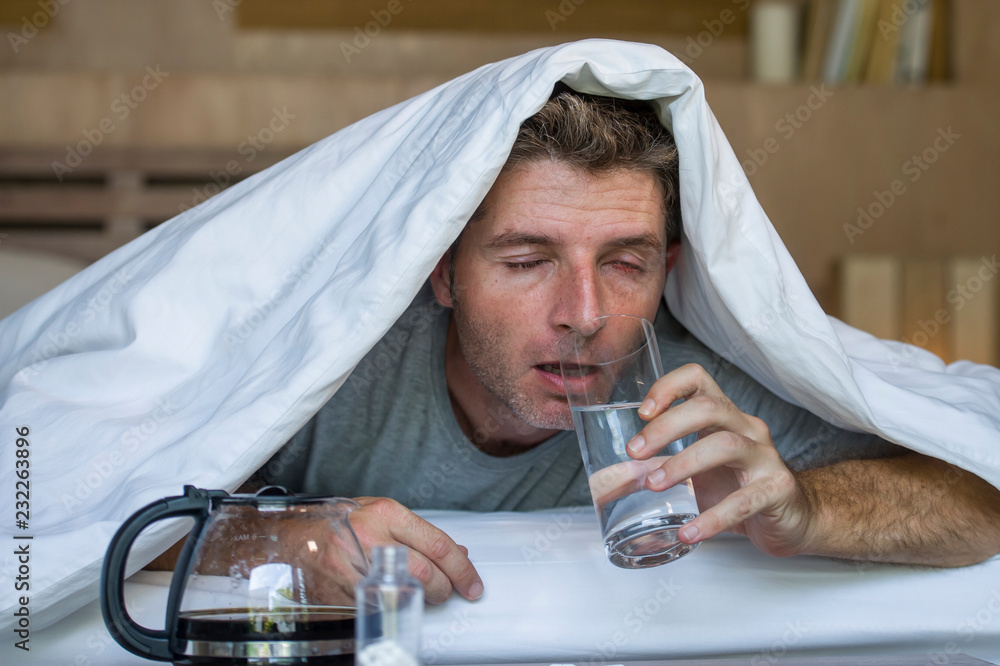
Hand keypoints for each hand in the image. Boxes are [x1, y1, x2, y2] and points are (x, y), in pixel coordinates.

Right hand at [349, 497, 483, 602]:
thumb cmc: (339, 522)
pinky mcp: (343, 589)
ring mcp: (355, 564)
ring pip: (405, 592)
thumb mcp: (382, 516)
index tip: (472, 583)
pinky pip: (380, 604)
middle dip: (444, 588)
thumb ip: (419, 534)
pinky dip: (394, 605)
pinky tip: (394, 597)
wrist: (295, 537)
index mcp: (387, 513)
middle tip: (447, 592)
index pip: (438, 545)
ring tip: (422, 594)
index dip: (462, 569)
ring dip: (421, 599)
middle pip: (426, 572)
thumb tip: (456, 553)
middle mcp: (372, 537)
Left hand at [625, 363, 814, 556]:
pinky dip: (713, 517)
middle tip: (635, 452)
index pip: (699, 379)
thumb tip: (617, 473)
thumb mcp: (701, 467)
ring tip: (655, 485)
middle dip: (666, 427)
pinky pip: (744, 501)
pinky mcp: (778, 489)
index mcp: (725, 417)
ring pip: (725, 446)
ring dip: (684, 464)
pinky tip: (690, 532)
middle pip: (709, 407)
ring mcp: (766, 457)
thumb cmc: (739, 488)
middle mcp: (747, 429)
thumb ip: (665, 462)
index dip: (669, 387)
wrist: (793, 519)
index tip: (641, 412)